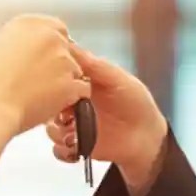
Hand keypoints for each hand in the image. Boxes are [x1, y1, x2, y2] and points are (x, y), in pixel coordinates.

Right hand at [0, 14, 91, 135]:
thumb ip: (14, 44)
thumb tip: (17, 52)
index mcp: (29, 24)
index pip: (55, 28)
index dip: (52, 46)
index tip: (47, 57)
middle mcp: (50, 37)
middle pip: (68, 49)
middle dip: (59, 64)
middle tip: (44, 80)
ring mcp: (63, 59)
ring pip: (76, 70)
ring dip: (66, 82)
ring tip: (45, 96)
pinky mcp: (71, 82)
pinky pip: (81, 90)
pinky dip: (72, 98)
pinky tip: (56, 105)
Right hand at [45, 47, 167, 185]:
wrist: (147, 138)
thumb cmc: (138, 104)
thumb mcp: (120, 79)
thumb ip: (96, 66)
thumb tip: (72, 46)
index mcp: (82, 83)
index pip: (58, 77)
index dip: (54, 80)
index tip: (58, 83)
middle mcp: (75, 103)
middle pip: (48, 103)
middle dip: (52, 107)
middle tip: (67, 110)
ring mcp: (74, 125)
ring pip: (50, 127)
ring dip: (59, 130)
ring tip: (76, 130)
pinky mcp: (76, 145)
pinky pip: (58, 149)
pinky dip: (64, 149)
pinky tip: (78, 144)